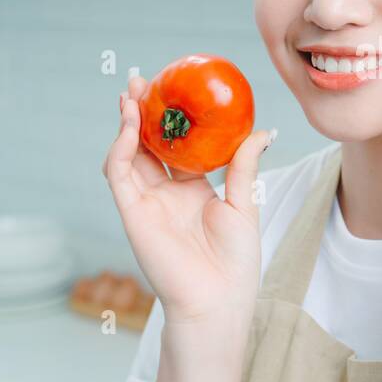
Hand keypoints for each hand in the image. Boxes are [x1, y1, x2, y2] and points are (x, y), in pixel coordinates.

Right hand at [102, 74, 274, 329]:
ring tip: (132, 93)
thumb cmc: (236, 263)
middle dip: (142, 112)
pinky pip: (119, 174)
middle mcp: (165, 193)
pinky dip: (121, 147)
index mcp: (193, 190)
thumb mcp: (245, 205)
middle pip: (147, 144)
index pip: (176, 146)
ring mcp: (146, 203)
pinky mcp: (132, 213)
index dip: (171, 119)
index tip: (174, 89)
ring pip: (128, 154)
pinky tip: (131, 124)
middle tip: (142, 80)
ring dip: (127, 123)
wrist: (218, 301)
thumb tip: (262, 131)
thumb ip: (244, 166)